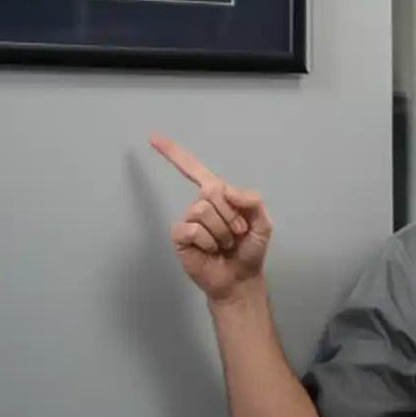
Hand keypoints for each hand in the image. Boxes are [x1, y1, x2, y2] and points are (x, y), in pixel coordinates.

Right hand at [151, 133, 272, 304]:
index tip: (153, 138)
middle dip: (231, 215)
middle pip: (211, 191)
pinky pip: (191, 229)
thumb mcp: (262, 223)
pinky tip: (210, 250)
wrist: (241, 278)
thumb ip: (252, 201)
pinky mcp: (180, 237)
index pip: (194, 169)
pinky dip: (207, 241)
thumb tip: (227, 190)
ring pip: (202, 210)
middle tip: (237, 233)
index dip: (174, 153)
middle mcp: (200, 204)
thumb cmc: (249, 249)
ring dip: (221, 231)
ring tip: (224, 244)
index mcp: (219, 195)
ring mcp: (188, 220)